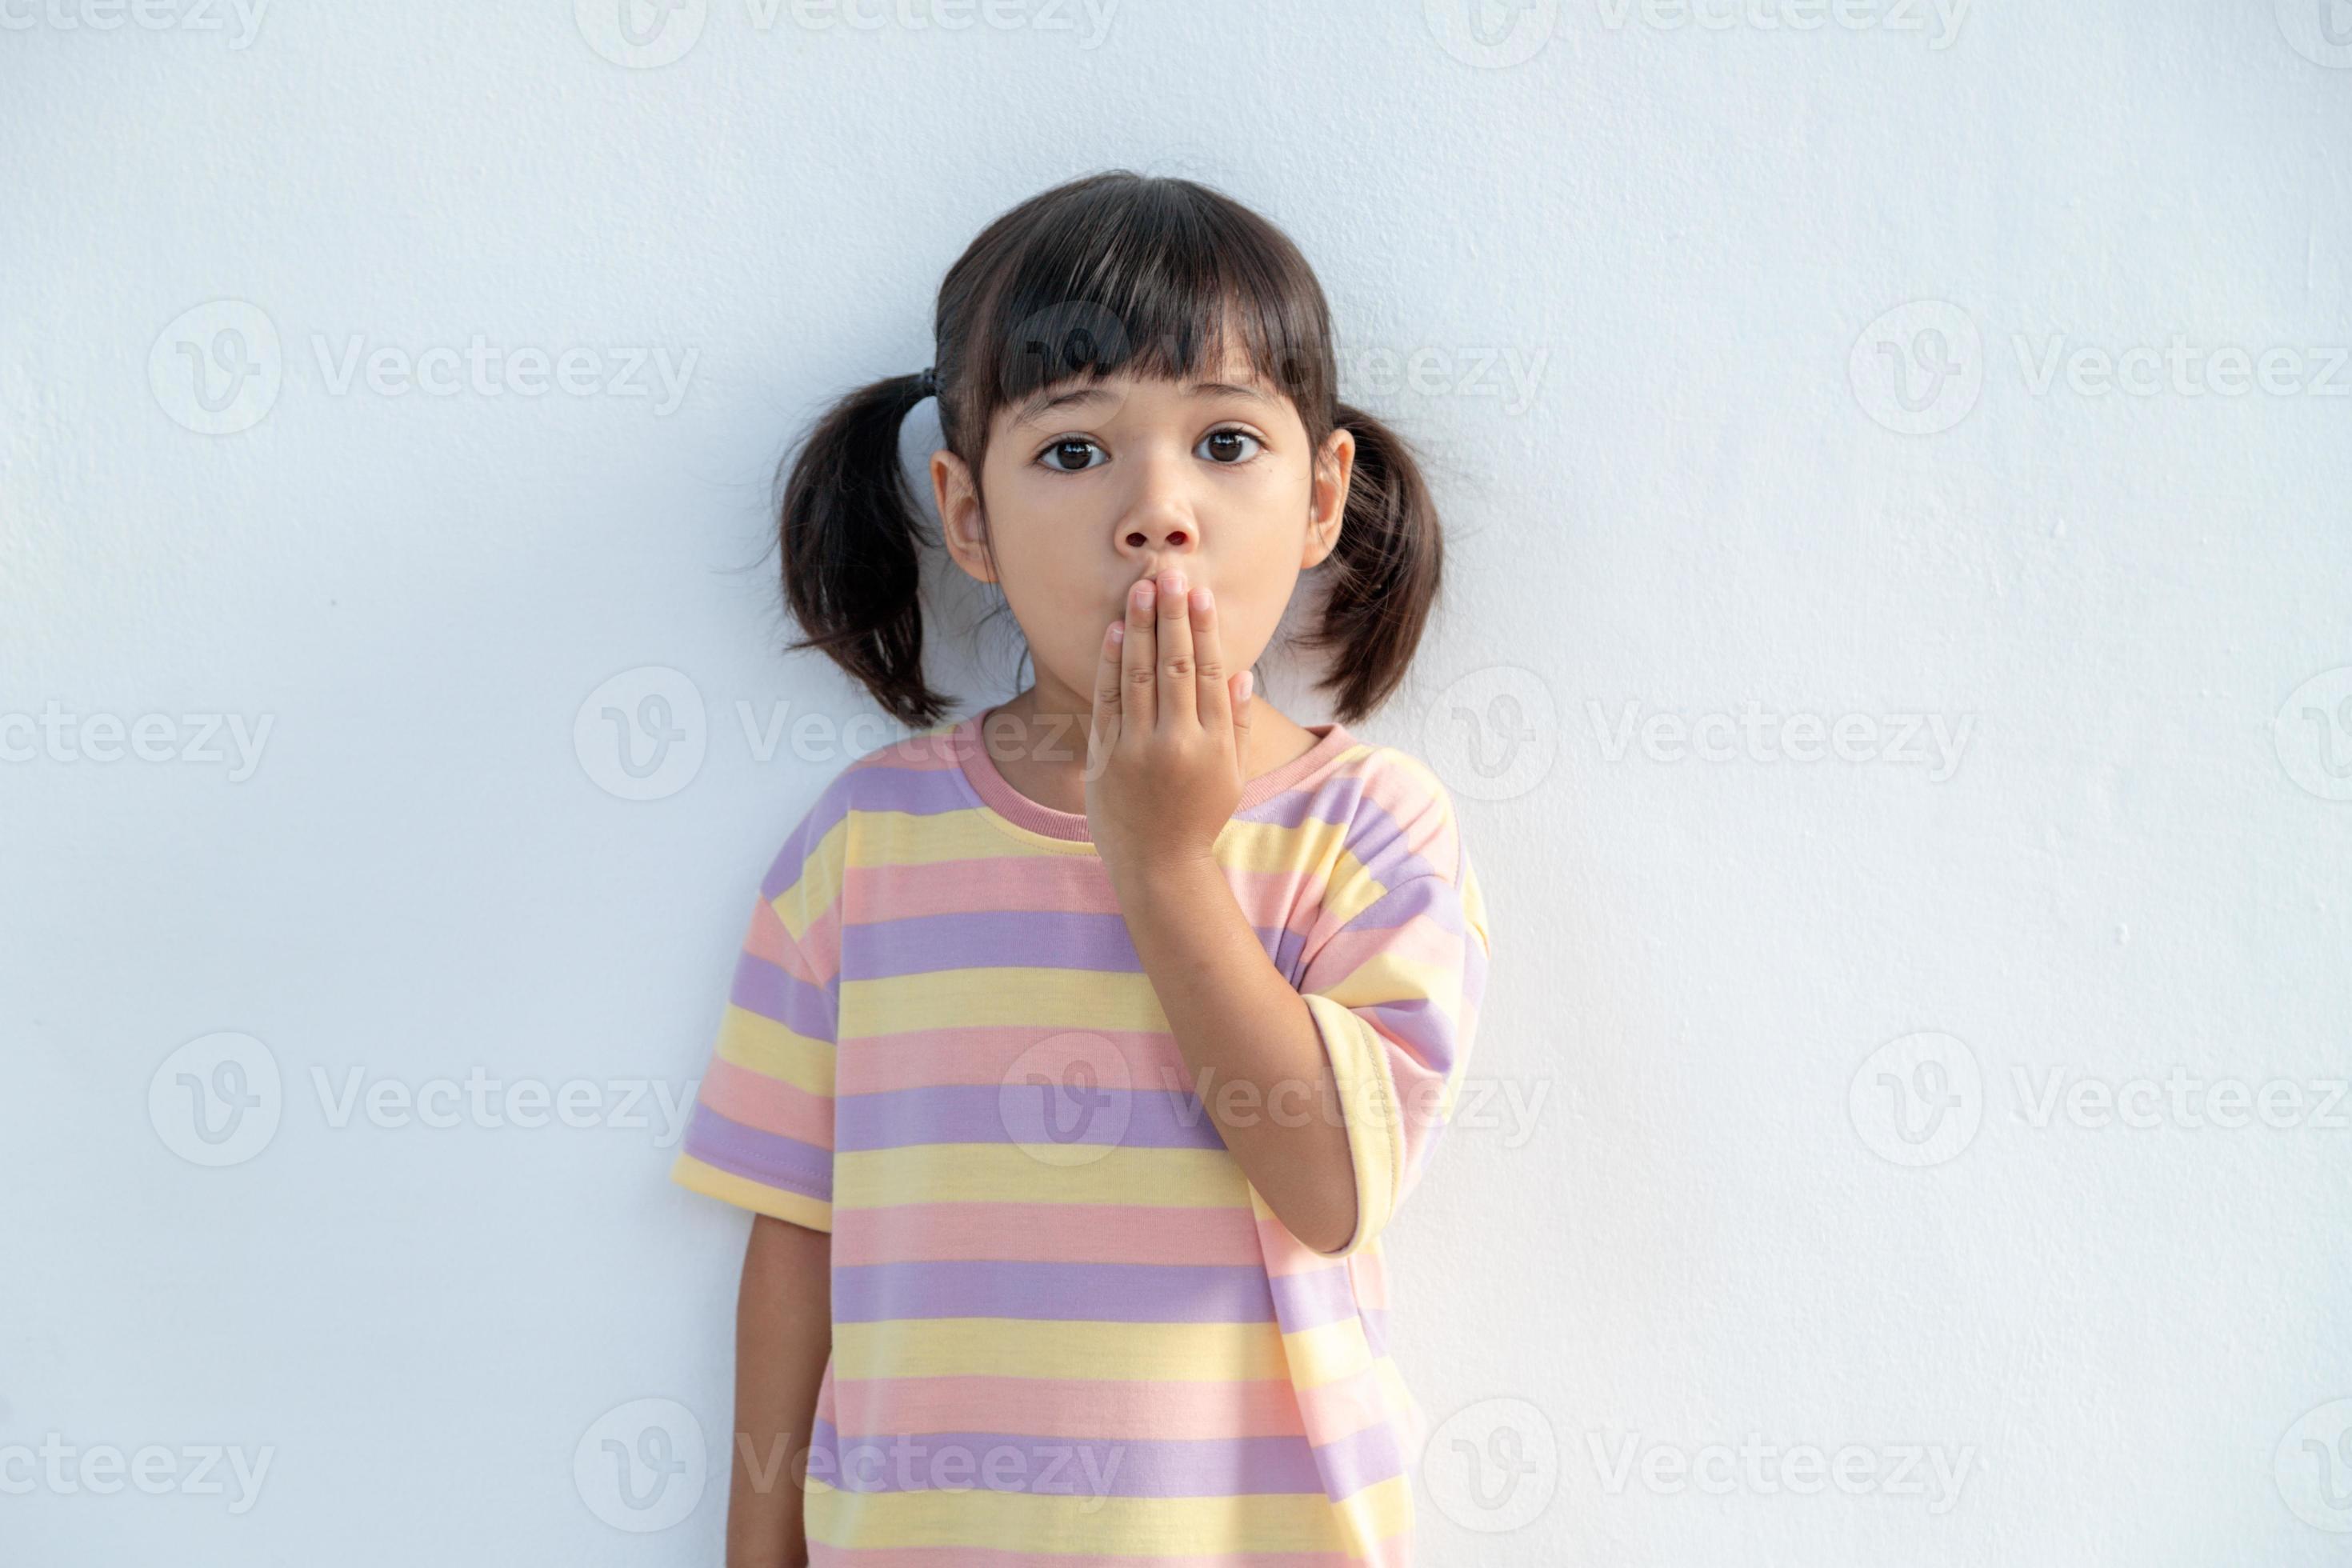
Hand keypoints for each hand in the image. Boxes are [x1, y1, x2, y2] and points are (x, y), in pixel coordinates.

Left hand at [1084, 566, 1254, 875]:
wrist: (1157, 865)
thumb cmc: (1199, 817)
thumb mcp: (1233, 775)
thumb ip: (1239, 724)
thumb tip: (1243, 672)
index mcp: (1215, 744)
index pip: (1212, 673)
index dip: (1206, 630)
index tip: (1200, 594)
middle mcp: (1178, 742)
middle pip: (1176, 666)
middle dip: (1171, 616)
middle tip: (1168, 574)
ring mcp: (1140, 748)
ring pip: (1140, 676)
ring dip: (1138, 628)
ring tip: (1139, 589)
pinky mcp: (1108, 756)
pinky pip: (1108, 700)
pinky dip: (1110, 663)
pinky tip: (1113, 631)